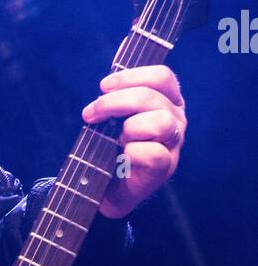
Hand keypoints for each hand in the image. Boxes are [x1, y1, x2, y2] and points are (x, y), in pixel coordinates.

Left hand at [81, 64, 185, 218]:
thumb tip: (106, 86)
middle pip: (151, 96)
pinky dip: (131, 154)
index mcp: (166, 101)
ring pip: (159, 122)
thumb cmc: (110, 149)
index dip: (130, 77)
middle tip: (90, 114)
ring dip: (128, 128)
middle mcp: (176, 120)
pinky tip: (122, 159)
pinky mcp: (167, 167)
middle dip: (114, 102)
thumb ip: (116, 98)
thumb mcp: (112, 118)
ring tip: (116, 139)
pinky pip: (152, 153)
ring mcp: (174, 144)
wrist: (105, 189)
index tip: (103, 87)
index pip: (161, 76)